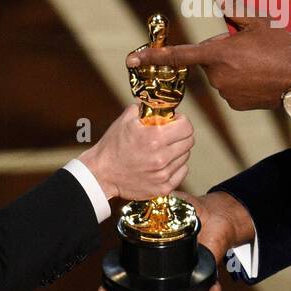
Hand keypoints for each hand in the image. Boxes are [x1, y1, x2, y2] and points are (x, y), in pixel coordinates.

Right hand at [78, 104, 192, 200]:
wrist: (101, 174)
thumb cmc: (112, 147)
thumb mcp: (125, 120)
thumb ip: (145, 109)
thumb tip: (158, 103)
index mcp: (154, 137)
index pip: (186, 127)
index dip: (181, 121)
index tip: (174, 122)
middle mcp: (161, 157)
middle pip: (189, 141)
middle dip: (180, 135)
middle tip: (169, 135)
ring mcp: (163, 174)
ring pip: (185, 156)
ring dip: (177, 151)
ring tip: (161, 150)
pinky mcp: (163, 187)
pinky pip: (181, 172)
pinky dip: (175, 166)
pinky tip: (162, 163)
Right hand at [96, 191, 253, 290]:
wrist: (216, 212)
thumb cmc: (190, 209)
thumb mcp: (170, 202)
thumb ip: (156, 201)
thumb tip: (139, 198)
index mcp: (153, 252)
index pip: (129, 271)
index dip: (114, 285)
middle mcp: (167, 265)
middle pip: (146, 289)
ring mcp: (184, 269)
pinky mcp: (205, 268)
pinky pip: (209, 282)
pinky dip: (212, 288)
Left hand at [126, 16, 290, 110]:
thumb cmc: (282, 49)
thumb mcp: (258, 22)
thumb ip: (233, 6)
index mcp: (219, 54)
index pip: (179, 54)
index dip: (154, 56)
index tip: (132, 60)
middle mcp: (218, 76)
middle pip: (209, 60)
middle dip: (223, 53)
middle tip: (249, 49)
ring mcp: (227, 93)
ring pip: (221, 75)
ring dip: (233, 68)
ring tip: (259, 63)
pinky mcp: (237, 105)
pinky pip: (231, 90)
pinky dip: (241, 83)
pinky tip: (259, 78)